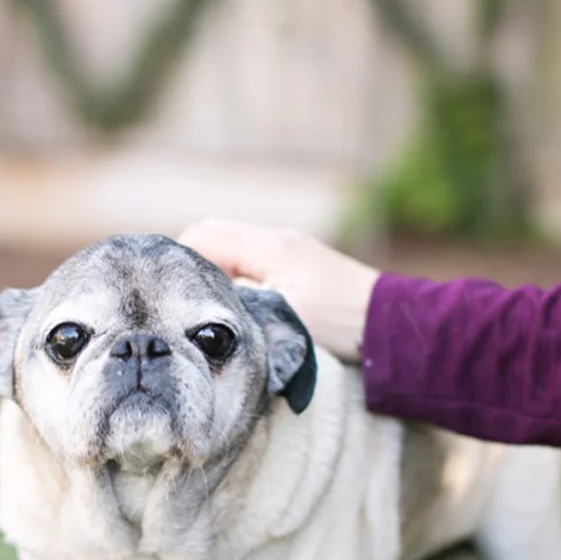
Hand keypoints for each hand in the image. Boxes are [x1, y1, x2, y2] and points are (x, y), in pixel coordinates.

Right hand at [178, 219, 379, 361]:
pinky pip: (253, 259)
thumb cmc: (339, 322)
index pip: (201, 237)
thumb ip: (239, 303)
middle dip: (192, 265)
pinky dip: (238, 276)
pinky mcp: (299, 263)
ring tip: (213, 307)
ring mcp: (289, 248)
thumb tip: (203, 303)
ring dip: (216, 272)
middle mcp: (276, 238)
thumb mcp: (283, 316)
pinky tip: (243, 305)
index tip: (170, 295)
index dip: (178, 263)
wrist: (390, 323)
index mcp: (267, 246)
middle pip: (212, 236)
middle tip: (185, 302)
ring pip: (232, 248)